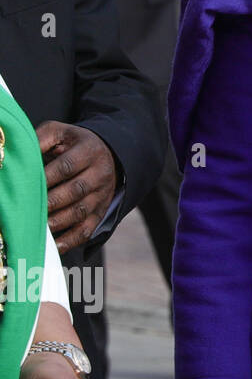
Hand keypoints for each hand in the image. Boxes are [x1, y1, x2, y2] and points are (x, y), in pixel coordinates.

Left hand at [37, 121, 117, 251]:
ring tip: (36, 228)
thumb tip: (15, 155)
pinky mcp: (101, 212)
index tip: (25, 186)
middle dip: (49, 202)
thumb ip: (39, 139)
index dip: (46, 178)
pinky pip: (87, 230)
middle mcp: (100, 173)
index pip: (66, 167)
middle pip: (74, 191)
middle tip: (26, 211)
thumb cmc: (73, 144)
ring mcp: (102, 195)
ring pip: (80, 212)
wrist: (108, 154)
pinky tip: (52, 245)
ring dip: (57, 222)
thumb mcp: (59, 133)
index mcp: (89, 151)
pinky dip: (69, 241)